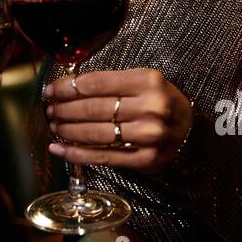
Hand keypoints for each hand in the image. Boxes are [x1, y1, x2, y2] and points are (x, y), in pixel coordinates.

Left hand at [43, 68, 192, 173]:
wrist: (193, 131)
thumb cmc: (161, 101)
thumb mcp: (145, 81)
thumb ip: (112, 82)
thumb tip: (69, 86)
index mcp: (148, 81)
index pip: (96, 83)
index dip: (68, 87)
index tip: (51, 90)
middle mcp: (150, 108)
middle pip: (93, 108)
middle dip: (64, 109)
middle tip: (49, 108)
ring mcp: (148, 136)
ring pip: (95, 134)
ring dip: (67, 130)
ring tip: (53, 125)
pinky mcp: (144, 159)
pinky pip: (103, 157)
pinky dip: (76, 153)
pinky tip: (58, 148)